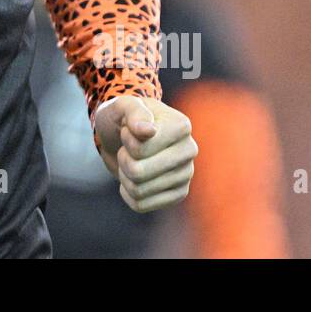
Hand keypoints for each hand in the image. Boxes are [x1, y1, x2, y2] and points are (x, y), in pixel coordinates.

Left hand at [93, 95, 196, 212]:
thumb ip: (134, 112)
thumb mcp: (121, 106)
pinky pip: (142, 205)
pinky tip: (132, 179)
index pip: (140, 148)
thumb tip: (148, 131)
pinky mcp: (179, 194)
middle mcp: (189, 150)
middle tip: (126, 148)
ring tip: (130, 161)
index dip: (126, 139)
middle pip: (139, 173)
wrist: (123, 137)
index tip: (129, 129)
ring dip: (124, 176)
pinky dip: (127, 193)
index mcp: (181, 126)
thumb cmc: (123, 118)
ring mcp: (187, 174)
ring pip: (139, 190)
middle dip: (123, 160)